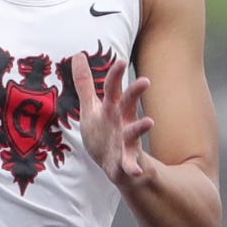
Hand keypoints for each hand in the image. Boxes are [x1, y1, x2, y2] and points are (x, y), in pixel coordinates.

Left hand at [71, 50, 155, 188]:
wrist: (114, 165)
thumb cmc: (104, 133)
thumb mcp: (91, 107)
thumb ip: (85, 83)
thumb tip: (77, 55)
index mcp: (112, 108)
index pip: (113, 88)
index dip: (116, 75)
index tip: (121, 61)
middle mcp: (122, 122)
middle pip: (129, 104)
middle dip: (135, 93)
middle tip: (145, 81)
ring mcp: (126, 141)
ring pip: (134, 132)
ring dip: (140, 127)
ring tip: (149, 122)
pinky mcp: (126, 161)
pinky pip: (130, 164)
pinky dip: (133, 167)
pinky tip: (135, 171)